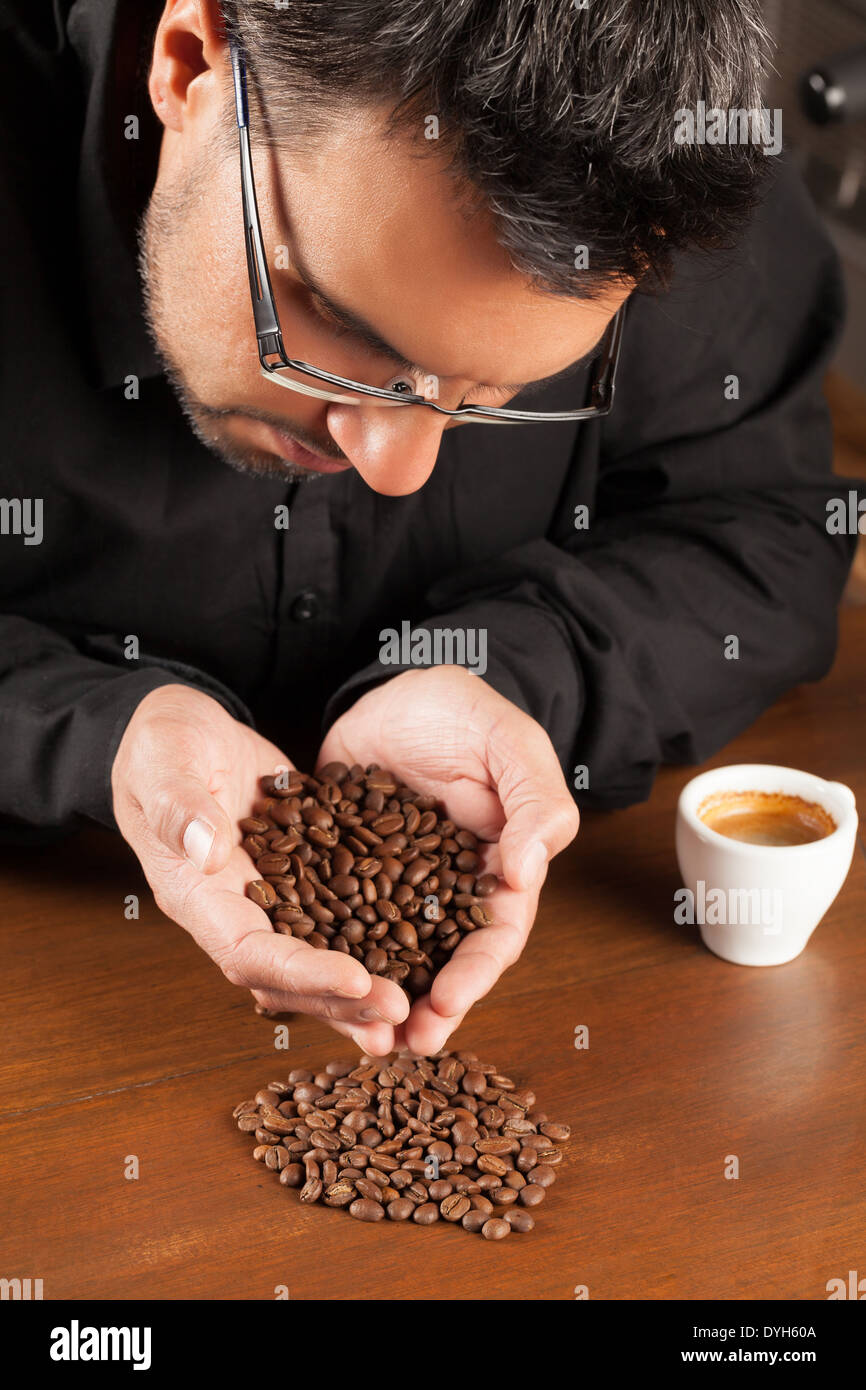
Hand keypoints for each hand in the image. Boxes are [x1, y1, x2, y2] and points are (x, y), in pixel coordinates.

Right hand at [111, 684, 408, 1052]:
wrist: (186, 730)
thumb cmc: (163, 742)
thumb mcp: (162, 759)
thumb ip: (178, 804)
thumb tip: (208, 849)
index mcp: (196, 894)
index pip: (249, 953)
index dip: (302, 972)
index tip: (356, 979)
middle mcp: (234, 910)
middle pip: (287, 978)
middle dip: (341, 999)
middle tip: (400, 1011)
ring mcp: (270, 899)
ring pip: (315, 962)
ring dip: (358, 991)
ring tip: (409, 1010)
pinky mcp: (301, 878)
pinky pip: (337, 921)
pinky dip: (370, 943)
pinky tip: (417, 954)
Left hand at [317, 665, 579, 1053]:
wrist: (398, 687)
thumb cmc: (468, 711)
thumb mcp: (512, 744)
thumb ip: (534, 804)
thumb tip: (525, 873)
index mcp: (497, 869)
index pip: (495, 933)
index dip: (475, 971)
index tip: (449, 1000)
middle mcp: (444, 890)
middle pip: (441, 960)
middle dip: (426, 1006)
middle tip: (402, 1042)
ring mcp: (392, 885)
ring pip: (386, 952)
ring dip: (375, 995)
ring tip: (355, 1034)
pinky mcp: (342, 872)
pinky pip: (332, 919)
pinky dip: (324, 952)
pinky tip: (301, 979)